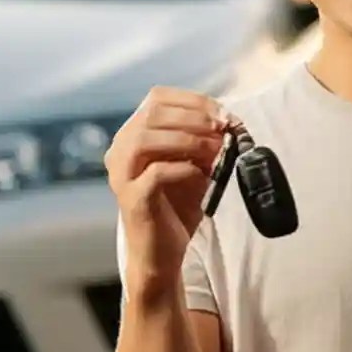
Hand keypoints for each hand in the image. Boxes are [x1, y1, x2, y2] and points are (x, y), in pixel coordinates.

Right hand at [105, 86, 227, 296]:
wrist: (161, 253)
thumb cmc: (176, 206)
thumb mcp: (193, 166)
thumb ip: (205, 142)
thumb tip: (231, 123)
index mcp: (132, 134)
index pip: (157, 98)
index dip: (193, 100)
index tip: (223, 113)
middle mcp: (120, 149)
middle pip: (152, 113)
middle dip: (194, 117)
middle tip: (222, 129)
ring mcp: (122, 174)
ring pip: (146, 138)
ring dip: (187, 139)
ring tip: (214, 150)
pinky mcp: (132, 199)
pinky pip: (155, 174)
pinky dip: (183, 169)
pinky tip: (201, 176)